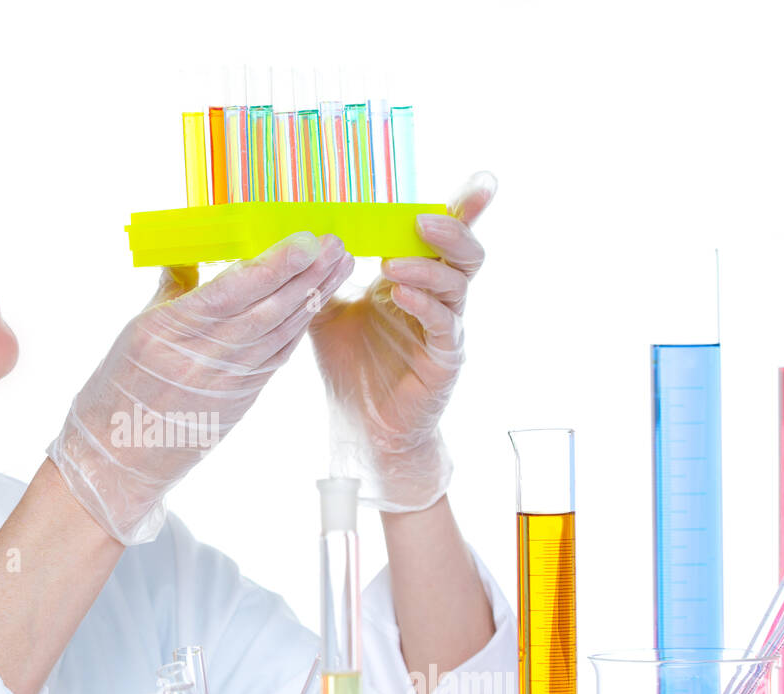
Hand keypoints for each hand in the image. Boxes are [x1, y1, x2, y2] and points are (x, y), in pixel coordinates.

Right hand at [48, 232, 353, 544]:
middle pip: (267, 309)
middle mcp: (203, 357)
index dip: (273, 265)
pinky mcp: (241, 400)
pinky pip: (276, 357)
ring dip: (315, 296)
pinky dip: (298, 328)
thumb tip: (191, 254)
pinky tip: (316, 303)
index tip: (305, 239)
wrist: (117, 459)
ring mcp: (227, 382)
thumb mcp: (134, 331)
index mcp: (170, 332)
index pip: (232, 291)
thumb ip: (172, 291)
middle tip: (337, 243)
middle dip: (308, 274)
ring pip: (280, 332)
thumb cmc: (117, 391)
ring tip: (340, 265)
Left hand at [308, 172, 496, 510]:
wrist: (363, 424)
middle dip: (453, 229)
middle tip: (424, 218)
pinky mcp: (444, 360)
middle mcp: (439, 298)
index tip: (482, 179)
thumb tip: (301, 236)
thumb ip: (324, 275)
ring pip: (457, 286)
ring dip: (427, 268)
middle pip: (465, 253)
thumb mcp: (328, 309)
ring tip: (390, 262)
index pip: (444, 237)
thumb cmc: (351, 362)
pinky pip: (443, 326)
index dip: (465, 208)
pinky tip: (400, 294)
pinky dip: (425, 305)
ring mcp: (446, 328)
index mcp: (417, 278)